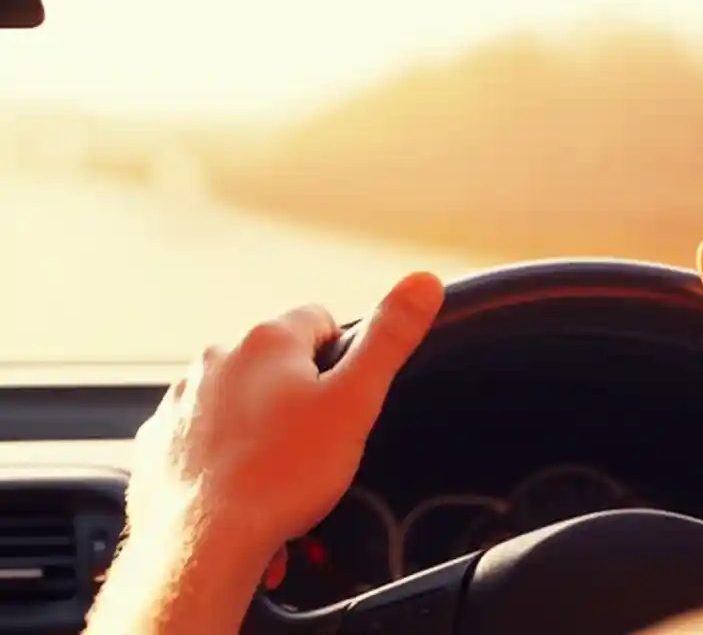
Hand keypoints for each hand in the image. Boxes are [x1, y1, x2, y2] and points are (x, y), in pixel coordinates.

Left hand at [126, 271, 443, 562]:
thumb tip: (423, 281)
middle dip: (298, 393)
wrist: (204, 542)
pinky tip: (239, 486)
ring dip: (259, 423)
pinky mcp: (158, 441)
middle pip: (276, 360)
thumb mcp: (356, 401)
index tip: (343, 401)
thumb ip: (391, 338)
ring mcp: (181, 399)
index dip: (342, 357)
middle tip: (316, 442)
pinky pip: (200, 434)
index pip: (319, 319)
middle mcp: (217, 357)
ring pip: (237, 397)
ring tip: (278, 471)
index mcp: (267, 340)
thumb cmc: (283, 474)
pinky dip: (221, 453)